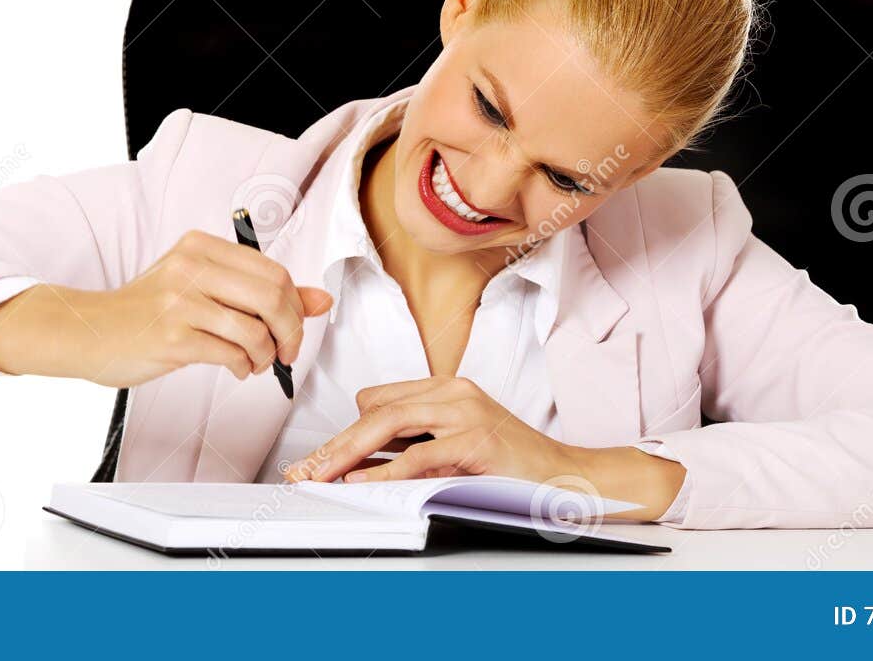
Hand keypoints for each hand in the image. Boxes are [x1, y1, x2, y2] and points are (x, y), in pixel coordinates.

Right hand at [0, 229, 332, 386]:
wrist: (90, 331)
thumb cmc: (149, 311)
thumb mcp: (204, 288)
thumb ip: (262, 292)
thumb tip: (320, 300)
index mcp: (201, 247)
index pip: (273, 271)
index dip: (294, 305)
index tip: (292, 329)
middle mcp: (191, 266)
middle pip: (271, 296)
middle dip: (290, 331)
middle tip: (285, 351)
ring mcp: (179, 301)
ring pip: (254, 328)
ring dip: (266, 355)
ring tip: (256, 362)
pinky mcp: (172, 337)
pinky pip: (230, 353)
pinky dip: (244, 366)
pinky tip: (236, 367)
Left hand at [281, 375, 687, 521]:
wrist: (566, 476)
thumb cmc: (511, 465)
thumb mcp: (456, 447)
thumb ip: (415, 445)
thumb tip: (360, 465)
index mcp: (446, 388)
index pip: (378, 399)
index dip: (345, 431)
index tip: (317, 460)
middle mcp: (453, 391)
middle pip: (375, 411)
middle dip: (335, 444)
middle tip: (305, 472)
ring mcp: (466, 411)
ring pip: (389, 424)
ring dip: (348, 453)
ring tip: (321, 476)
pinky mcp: (478, 438)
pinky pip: (419, 455)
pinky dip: (385, 472)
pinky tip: (363, 484)